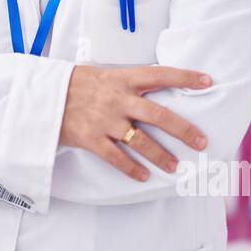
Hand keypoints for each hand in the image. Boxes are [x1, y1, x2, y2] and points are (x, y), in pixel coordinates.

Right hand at [59, 65, 211, 180]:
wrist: (42, 96)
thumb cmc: (76, 84)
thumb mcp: (104, 73)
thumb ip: (128, 82)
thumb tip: (157, 87)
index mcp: (122, 78)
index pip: (160, 74)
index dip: (185, 77)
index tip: (208, 81)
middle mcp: (117, 99)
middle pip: (159, 115)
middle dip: (184, 130)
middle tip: (201, 142)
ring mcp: (105, 120)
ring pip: (141, 141)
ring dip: (161, 156)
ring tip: (175, 167)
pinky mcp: (91, 139)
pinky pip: (116, 158)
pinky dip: (132, 169)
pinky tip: (144, 177)